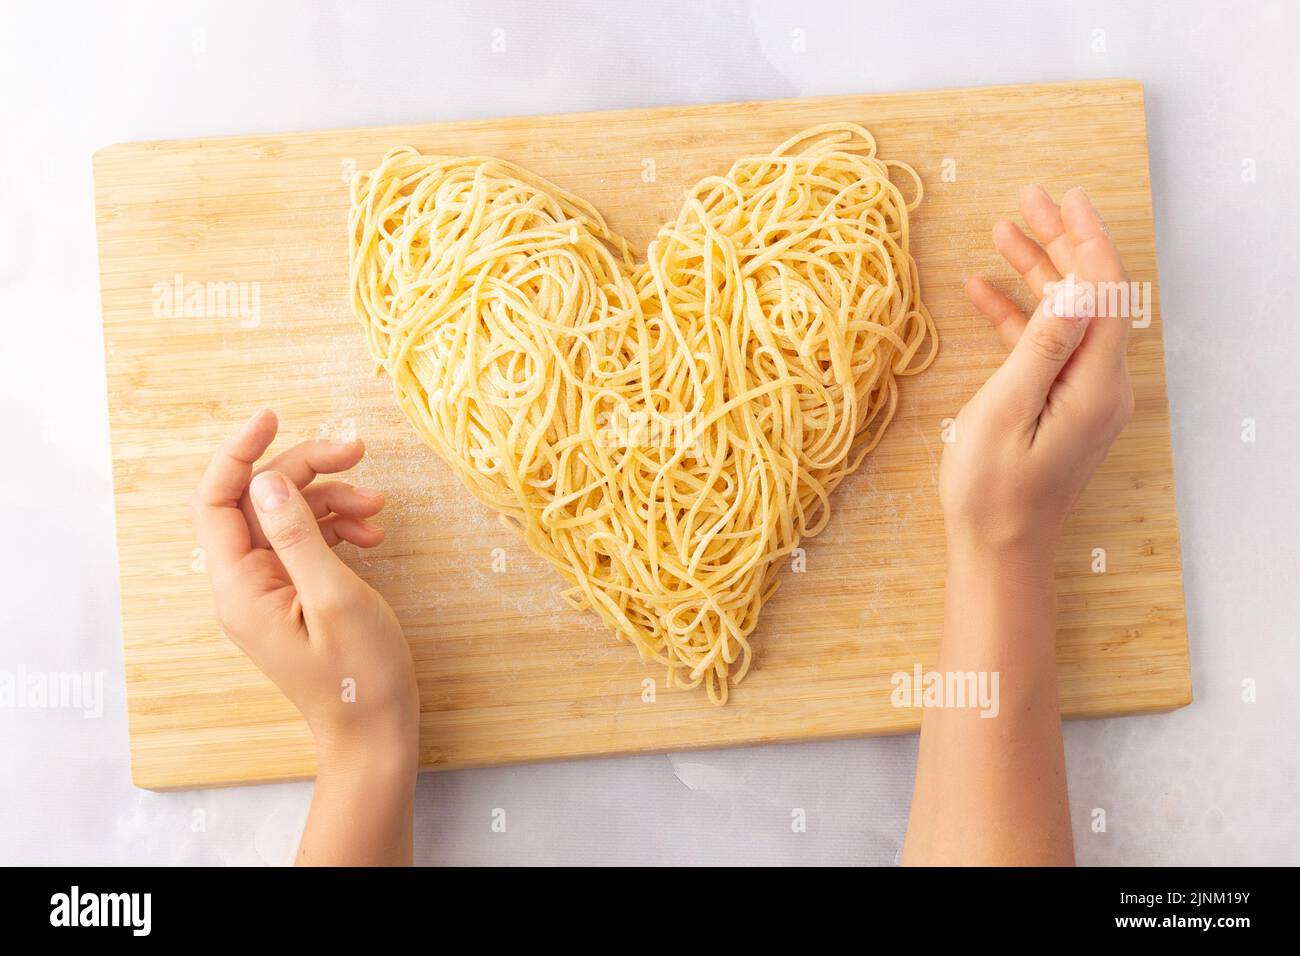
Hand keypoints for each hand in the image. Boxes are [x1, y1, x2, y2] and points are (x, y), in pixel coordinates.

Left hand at [192, 408, 417, 759]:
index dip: (241, 452)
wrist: (375, 730)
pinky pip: (306, 543)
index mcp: (240, 587)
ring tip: (381, 506)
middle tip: (359, 453)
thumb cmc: (359, 675)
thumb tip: (269, 482)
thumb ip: (299, 537)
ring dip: (332, 499)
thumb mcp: (335, 598)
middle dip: (307, 470)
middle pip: (260, 501)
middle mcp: (244, 585)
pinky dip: (339, 528)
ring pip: (288, 517)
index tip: (275, 416)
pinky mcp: (294, 596)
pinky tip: (374, 532)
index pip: (217, 500)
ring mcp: (269, 591)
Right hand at [941, 185, 1134, 561]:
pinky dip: (1017, 314)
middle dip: (1061, 242)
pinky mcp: (1058, 404)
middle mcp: (1100, 384)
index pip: (1105, 292)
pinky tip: (982, 289)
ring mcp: (1080, 394)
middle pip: (1090, 294)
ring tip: (1001, 228)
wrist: (998, 549)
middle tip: (1028, 198)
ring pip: (1066, 314)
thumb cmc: (993, 492)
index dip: (1085, 240)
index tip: (1063, 198)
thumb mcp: (1007, 413)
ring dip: (1036, 272)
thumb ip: (1040, 347)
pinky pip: (1043, 345)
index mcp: (1095, 384)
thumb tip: (1074, 288)